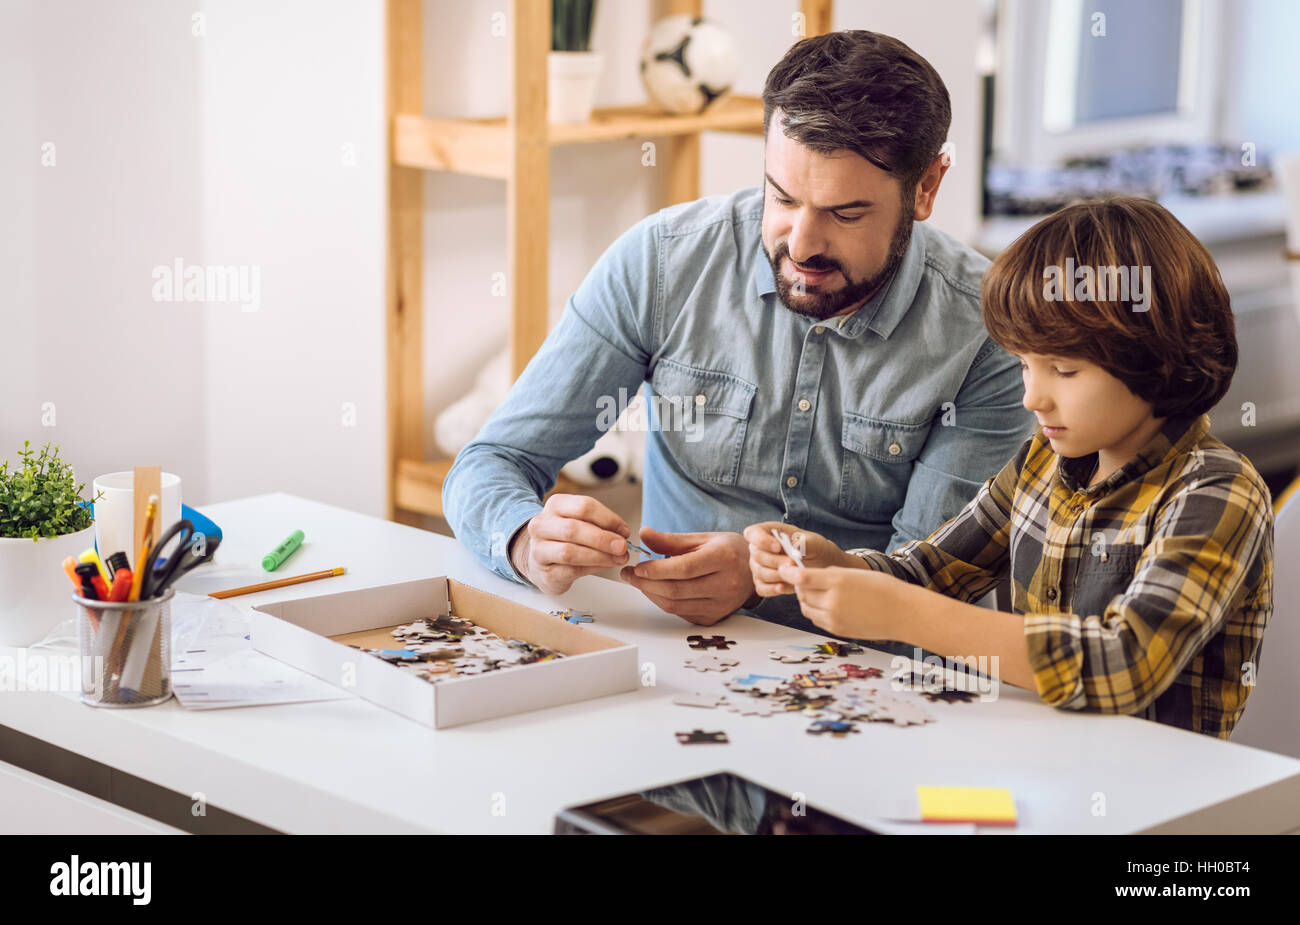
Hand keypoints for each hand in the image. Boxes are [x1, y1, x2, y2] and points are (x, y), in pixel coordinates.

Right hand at [509, 494, 629, 595]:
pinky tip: (603, 566)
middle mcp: (542, 525)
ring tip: (617, 559)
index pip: (583, 506)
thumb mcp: (581, 523)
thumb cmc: (564, 539)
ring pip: (570, 552)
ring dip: (599, 556)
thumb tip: (622, 533)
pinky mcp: (544, 571)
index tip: (624, 530)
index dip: (608, 518)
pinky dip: (591, 568)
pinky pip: (570, 570)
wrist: (541, 561)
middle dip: (603, 539)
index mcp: (555, 505)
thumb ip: (600, 525)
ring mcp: (539, 549)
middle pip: (574, 528)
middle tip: (622, 546)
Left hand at [619, 527, 753, 624]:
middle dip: (646, 583)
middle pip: (676, 590)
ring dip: (651, 594)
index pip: (684, 568)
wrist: (754, 571)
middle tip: (629, 574)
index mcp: (723, 558)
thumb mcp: (702, 538)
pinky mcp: (714, 618)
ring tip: (638, 582)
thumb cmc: (727, 551)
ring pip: (675, 605)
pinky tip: (657, 590)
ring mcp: (720, 605)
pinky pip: (681, 613)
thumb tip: (643, 535)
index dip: (656, 569)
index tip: (637, 566)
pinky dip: (664, 602)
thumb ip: (671, 540)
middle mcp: (725, 584)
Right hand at [742, 521, 848, 596]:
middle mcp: (759, 549)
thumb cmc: (814, 548)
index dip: (761, 540)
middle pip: (757, 555)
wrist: (820, 566)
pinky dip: (771, 589)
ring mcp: (759, 567)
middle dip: (775, 561)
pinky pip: (761, 588)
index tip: (778, 546)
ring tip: (793, 575)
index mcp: (768, 532)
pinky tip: (783, 587)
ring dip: (776, 575)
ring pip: (760, 572)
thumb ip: (805, 542)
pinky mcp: (764, 582)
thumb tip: (794, 547)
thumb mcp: (815, 541)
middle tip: (793, 563)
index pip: (752, 533)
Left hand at [777, 562, 906, 639]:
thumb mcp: (855, 573)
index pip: (802, 577)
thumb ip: (831, 574)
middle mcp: (833, 601)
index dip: (789, 572)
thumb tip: (811, 577)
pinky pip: (816, 619)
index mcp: (838, 582)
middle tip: (803, 578)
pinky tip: (825, 604)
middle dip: (799, 585)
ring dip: (806, 599)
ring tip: (816, 592)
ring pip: (806, 608)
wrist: (903, 613)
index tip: (784, 568)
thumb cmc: (883, 589)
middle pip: (802, 593)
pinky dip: (815, 611)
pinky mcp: (837, 630)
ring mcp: (834, 618)